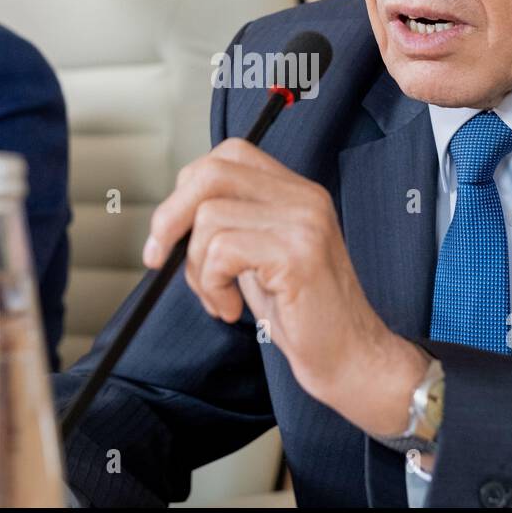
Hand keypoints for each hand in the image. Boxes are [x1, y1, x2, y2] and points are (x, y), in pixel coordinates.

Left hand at [144, 138, 428, 435]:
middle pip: (212, 173)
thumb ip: (230, 226)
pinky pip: (222, 252)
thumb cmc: (302, 314)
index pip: (229, 154)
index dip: (187, 188)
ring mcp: (304, 222)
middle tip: (160, 258)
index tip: (170, 232)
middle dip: (171, 217)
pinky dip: (211, 285)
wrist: (351, 358)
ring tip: (219, 298)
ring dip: (196, 268)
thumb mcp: (261, 258)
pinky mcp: (298, 254)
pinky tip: (231, 309)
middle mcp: (304, 197)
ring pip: (209, 218)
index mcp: (297, 191)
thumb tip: (170, 219)